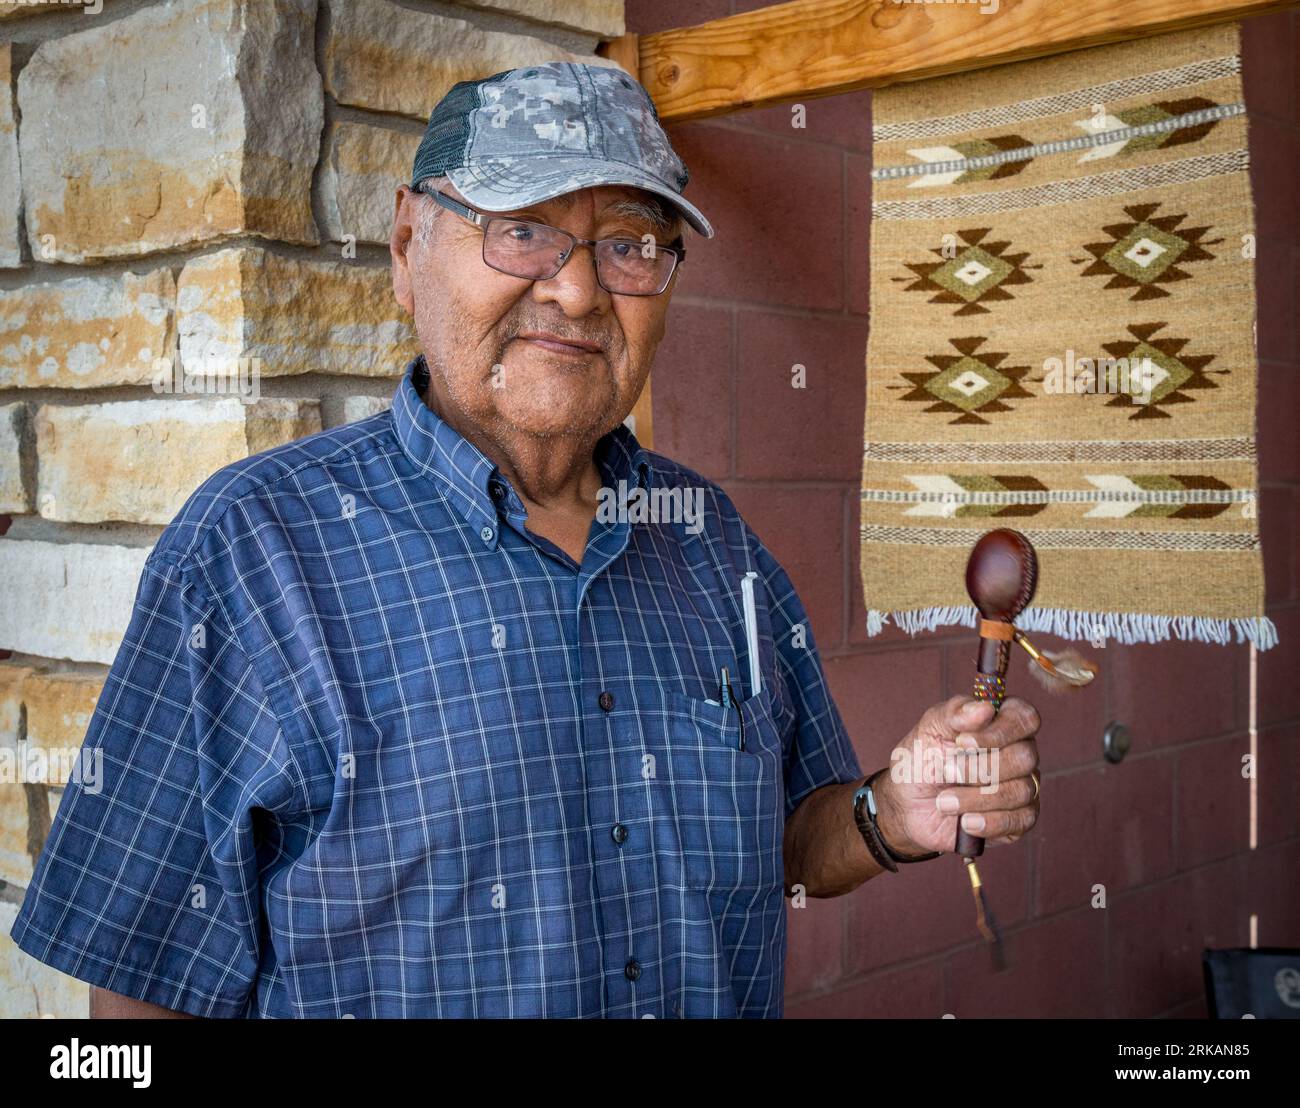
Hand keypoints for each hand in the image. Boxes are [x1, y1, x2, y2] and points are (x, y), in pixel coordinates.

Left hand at [873, 695, 1040, 856]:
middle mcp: (1018, 752)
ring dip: (976, 798)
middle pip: (1025, 757)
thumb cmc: (922, 759)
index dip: (999, 731)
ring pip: (1021, 791)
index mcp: (1001, 723)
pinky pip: (1022, 820)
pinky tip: (965, 821)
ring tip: (944, 801)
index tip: (963, 742)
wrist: (908, 804)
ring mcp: (1022, 785)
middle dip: (980, 768)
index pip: (1024, 718)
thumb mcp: (930, 729)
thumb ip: (955, 713)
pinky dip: (990, 822)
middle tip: (946, 771)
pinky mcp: (1019, 817)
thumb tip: (986, 708)